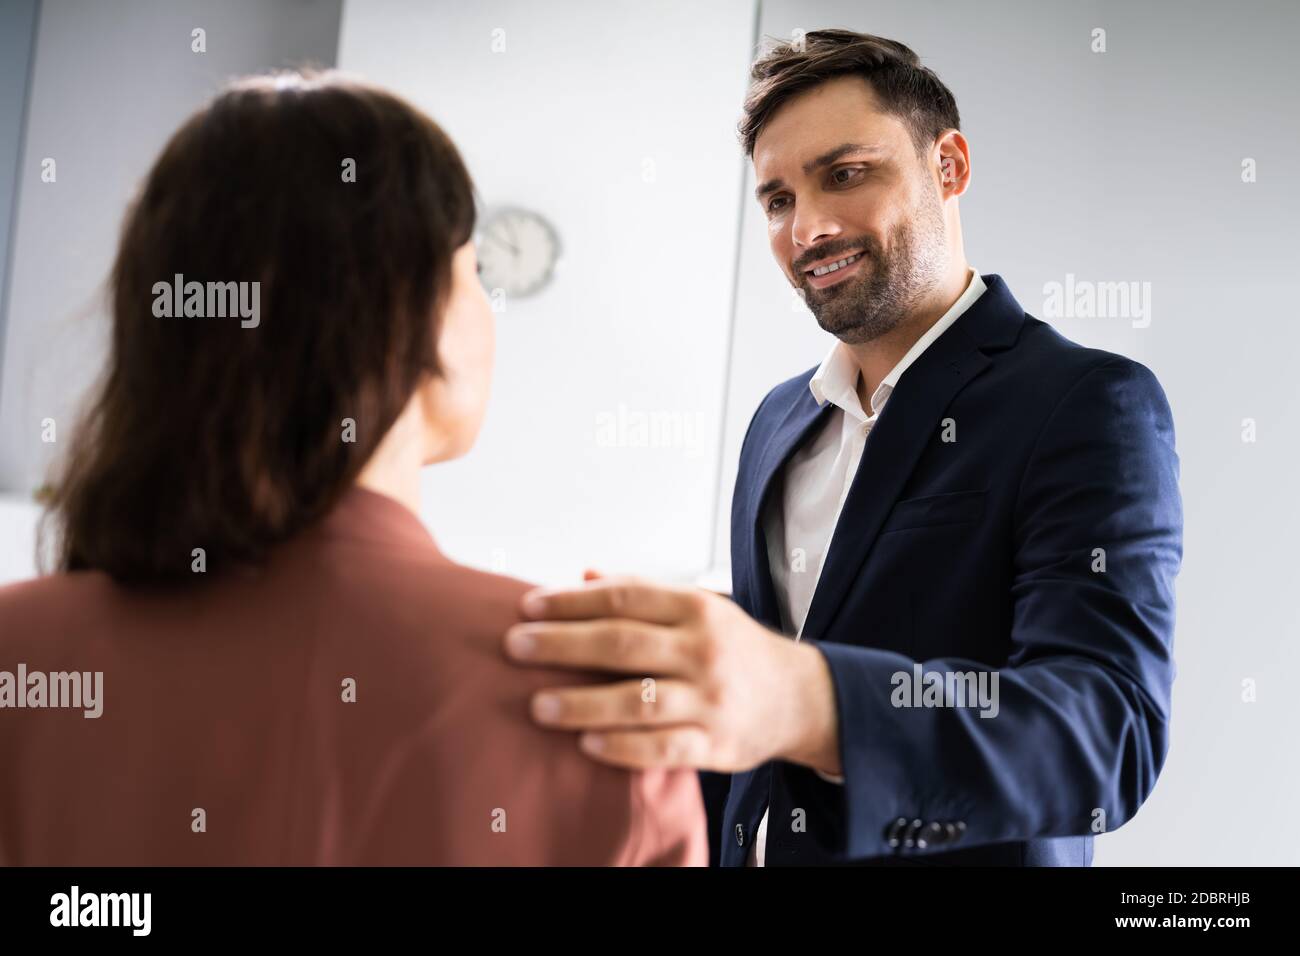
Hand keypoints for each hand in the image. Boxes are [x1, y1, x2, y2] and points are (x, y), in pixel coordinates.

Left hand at [503, 573, 841, 774]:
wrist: (799, 697)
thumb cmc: (734, 648)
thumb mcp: (697, 609)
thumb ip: (641, 592)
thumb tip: (583, 573)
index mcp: (695, 608)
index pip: (624, 597)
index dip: (572, 601)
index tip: (527, 606)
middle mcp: (703, 650)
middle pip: (623, 643)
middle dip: (563, 644)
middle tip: (515, 645)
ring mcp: (710, 699)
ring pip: (638, 700)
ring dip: (583, 702)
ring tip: (538, 704)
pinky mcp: (716, 744)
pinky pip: (663, 748)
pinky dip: (623, 747)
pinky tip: (586, 744)